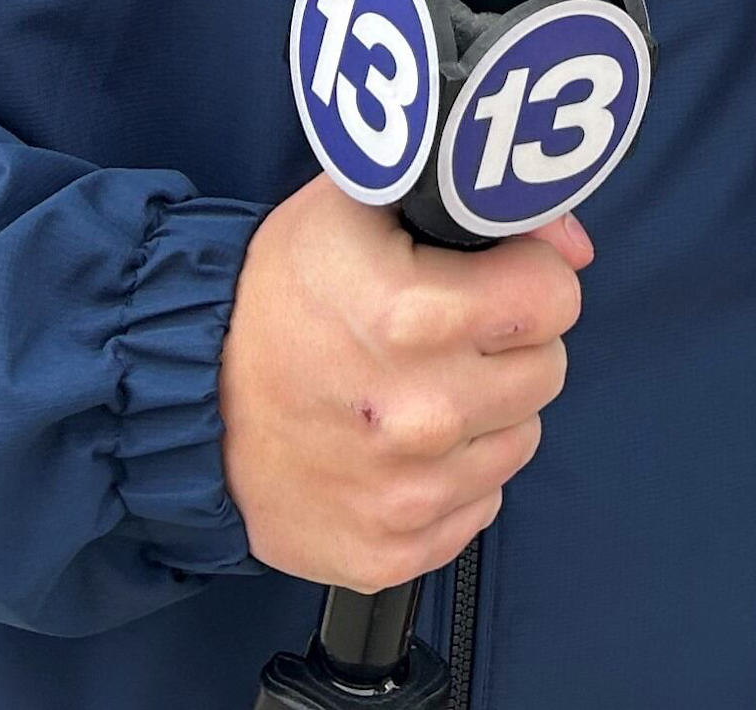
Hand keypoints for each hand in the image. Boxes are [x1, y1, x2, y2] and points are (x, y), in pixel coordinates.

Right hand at [220, 175, 591, 591]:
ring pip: (520, 439)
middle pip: (547, 368)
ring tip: (415, 388)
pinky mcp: (391, 553)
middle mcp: (420, 414)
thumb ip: (474, 201)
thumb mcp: (358, 203)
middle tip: (445, 335)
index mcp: (412, 315)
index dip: (528, 278)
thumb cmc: (277, 295)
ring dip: (484, 413)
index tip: (489, 279)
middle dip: (509, 344)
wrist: (184, 401)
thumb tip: (572, 244)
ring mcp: (407, 495)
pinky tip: (399, 447)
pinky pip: (480, 507)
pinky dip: (452, 479)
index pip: (556, 296)